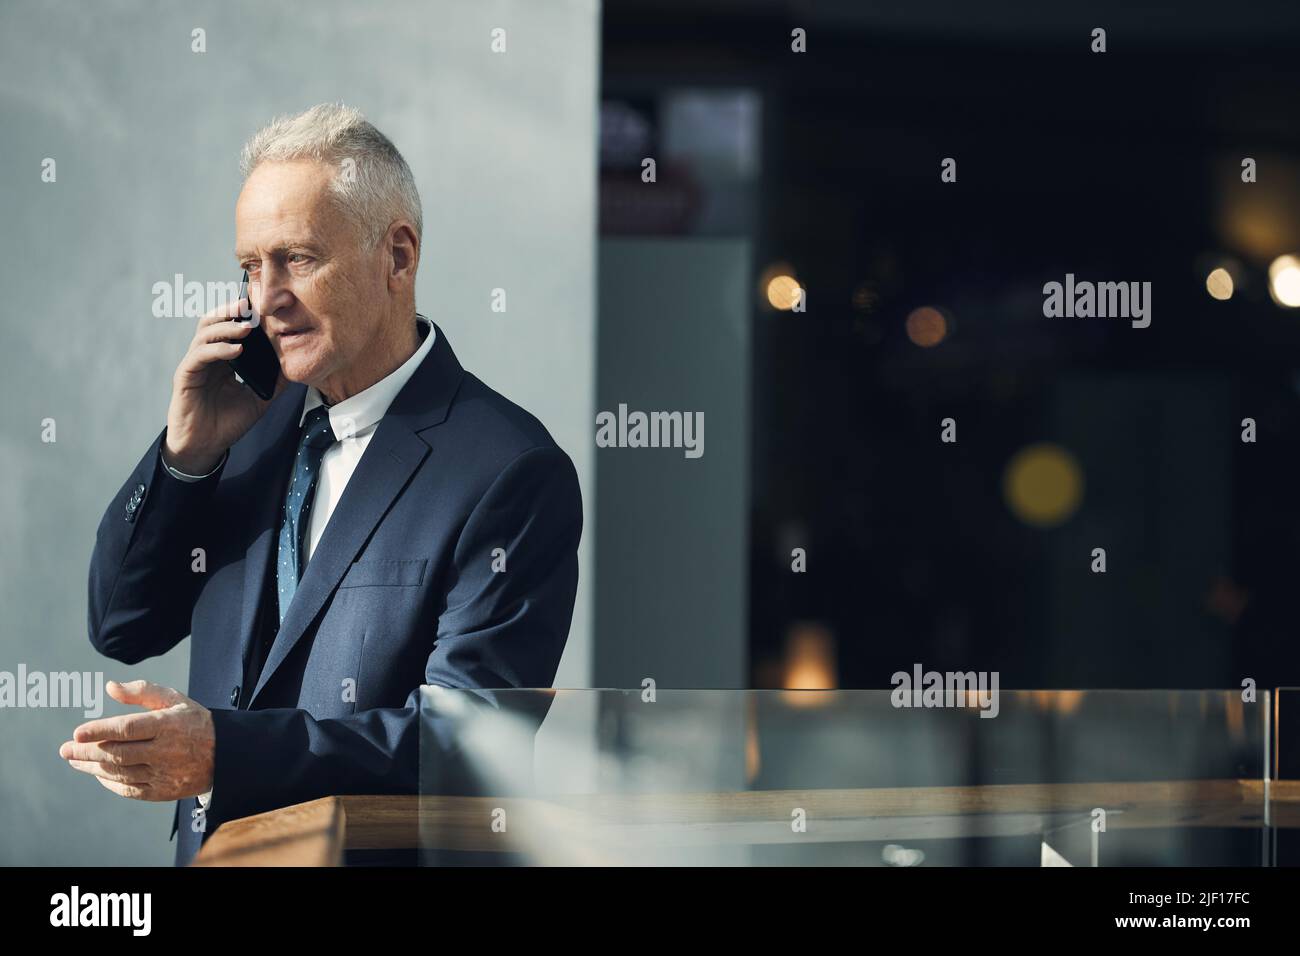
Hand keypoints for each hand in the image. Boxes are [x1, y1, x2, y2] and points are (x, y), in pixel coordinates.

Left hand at [58, 679, 213, 801]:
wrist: (225, 754)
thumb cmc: (193, 722)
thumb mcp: (174, 699)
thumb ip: (143, 692)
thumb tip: (109, 687)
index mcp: (168, 725)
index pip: (128, 728)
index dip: (101, 731)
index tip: (77, 732)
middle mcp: (165, 751)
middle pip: (118, 753)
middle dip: (87, 751)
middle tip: (65, 749)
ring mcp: (164, 773)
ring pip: (120, 772)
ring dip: (93, 767)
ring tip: (75, 760)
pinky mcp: (163, 791)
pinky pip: (129, 789)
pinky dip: (110, 782)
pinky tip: (98, 774)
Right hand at [163, 295, 288, 473]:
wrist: (205, 446)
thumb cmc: (228, 422)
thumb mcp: (259, 399)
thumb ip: (274, 382)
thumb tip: (296, 365)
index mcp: (223, 359)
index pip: (230, 328)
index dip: (243, 315)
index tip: (263, 307)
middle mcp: (207, 357)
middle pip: (214, 322)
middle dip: (231, 311)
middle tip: (251, 305)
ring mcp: (195, 364)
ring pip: (205, 333)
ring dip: (227, 327)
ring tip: (247, 327)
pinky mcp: (185, 376)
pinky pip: (200, 355)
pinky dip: (218, 349)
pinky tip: (236, 350)